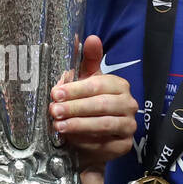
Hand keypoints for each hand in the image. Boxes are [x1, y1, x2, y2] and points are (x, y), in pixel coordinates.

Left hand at [49, 34, 137, 168]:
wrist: (96, 137)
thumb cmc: (89, 104)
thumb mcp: (87, 81)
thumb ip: (88, 60)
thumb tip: (89, 38)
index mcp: (119, 85)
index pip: (97, 85)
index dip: (75, 89)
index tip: (56, 93)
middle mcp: (129, 104)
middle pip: (101, 105)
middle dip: (74, 108)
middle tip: (53, 111)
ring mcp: (129, 126)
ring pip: (103, 124)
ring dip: (78, 125)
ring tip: (58, 126)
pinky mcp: (125, 145)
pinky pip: (104, 144)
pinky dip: (85, 142)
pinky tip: (70, 140)